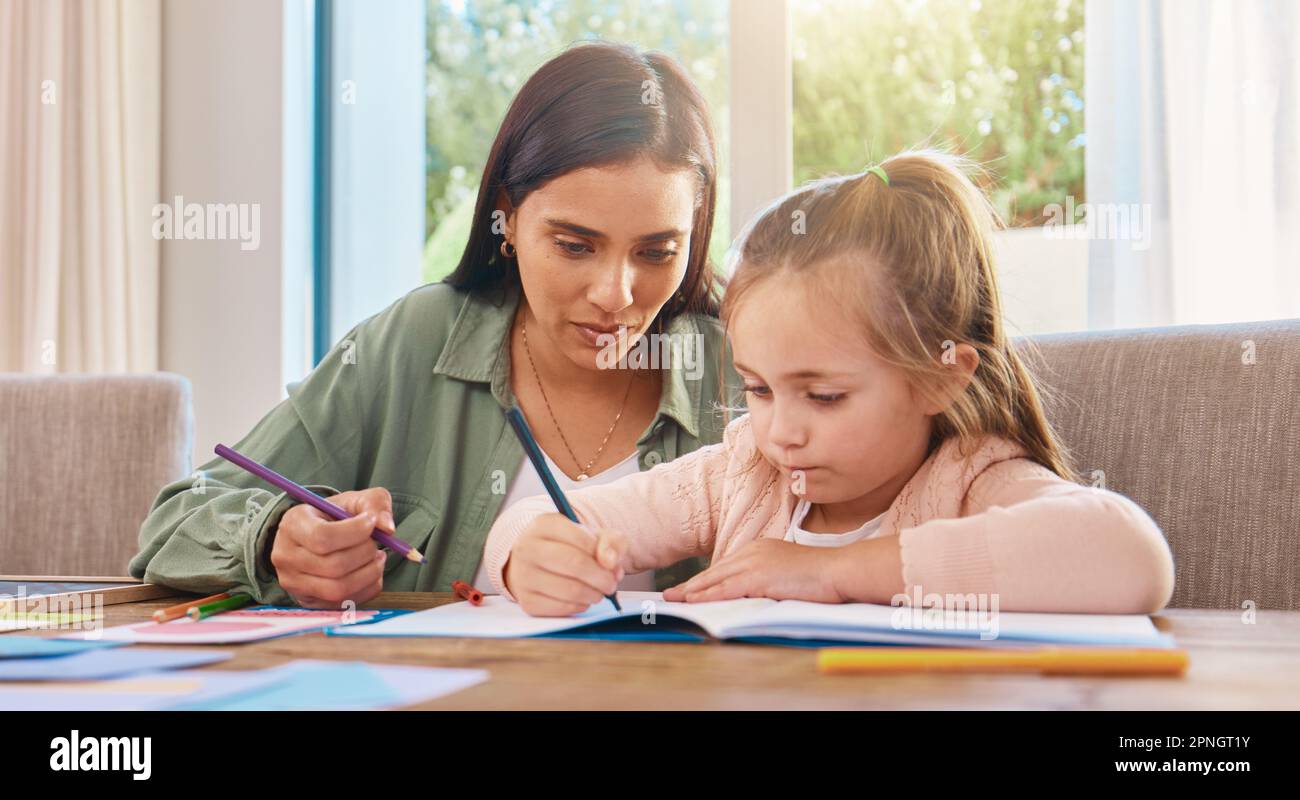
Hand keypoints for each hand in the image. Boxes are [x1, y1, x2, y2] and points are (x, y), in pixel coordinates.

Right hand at [270, 487, 393, 608]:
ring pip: (338, 589)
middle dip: (365, 553)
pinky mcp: (308, 602)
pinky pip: (344, 603)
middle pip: (333, 565)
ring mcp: (294, 583)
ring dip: (369, 573)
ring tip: (377, 557)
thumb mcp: (353, 500)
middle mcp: (286, 556)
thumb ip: (375, 503)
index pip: (322, 536)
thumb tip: (387, 528)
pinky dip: (367, 588)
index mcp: (292, 524)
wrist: (316, 537)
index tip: (370, 523)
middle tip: (376, 542)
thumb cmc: (335, 516)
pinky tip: (370, 571)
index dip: (354, 532)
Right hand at [502, 513, 627, 616]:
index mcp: (544, 524)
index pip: (581, 539)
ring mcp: (523, 576)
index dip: (604, 555)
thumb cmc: (570, 548)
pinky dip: (580, 606)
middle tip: (611, 584)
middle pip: (574, 564)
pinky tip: (582, 600)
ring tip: (599, 592)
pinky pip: (561, 608)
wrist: (540, 565)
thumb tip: (609, 561)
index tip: (612, 564)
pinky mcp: (527, 601)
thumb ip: (611, 541)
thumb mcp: (593, 535)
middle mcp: (527, 548)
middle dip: (601, 577)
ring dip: (593, 594)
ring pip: (569, 590)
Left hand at [663, 538, 844, 603]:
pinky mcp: (759, 577)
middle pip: (715, 571)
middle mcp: (753, 551)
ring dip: (693, 592)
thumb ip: (767, 580)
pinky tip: (694, 602)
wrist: (838, 569)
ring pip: (716, 580)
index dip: (705, 579)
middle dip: (691, 585)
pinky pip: (726, 589)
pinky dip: (708, 596)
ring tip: (675, 600)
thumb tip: (752, 594)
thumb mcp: (787, 573)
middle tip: (670, 595)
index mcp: (760, 549)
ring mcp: (755, 563)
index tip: (689, 588)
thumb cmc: (821, 575)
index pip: (726, 567)